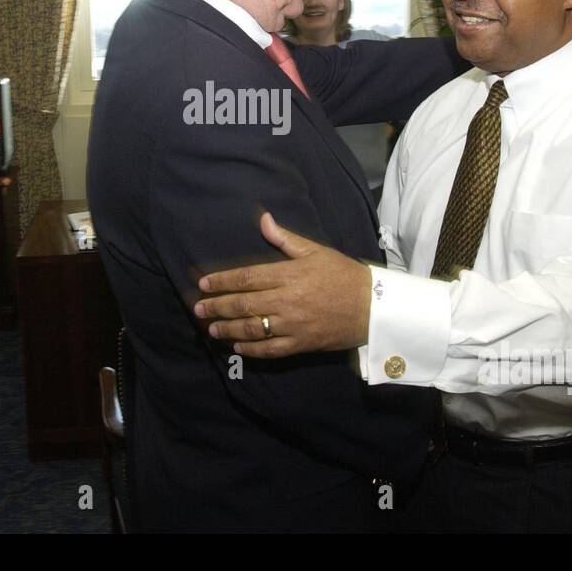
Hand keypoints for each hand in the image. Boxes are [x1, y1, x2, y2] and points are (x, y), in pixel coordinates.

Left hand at [194, 212, 371, 357]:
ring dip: (228, 329)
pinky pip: (270, 350)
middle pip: (244, 304)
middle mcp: (287, 300)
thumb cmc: (343, 275)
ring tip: (211, 329)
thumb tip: (263, 220)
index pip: (247, 277)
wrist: (373, 307)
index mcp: (289, 275)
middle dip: (217, 306)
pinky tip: (237, 347)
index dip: (222, 281)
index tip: (204, 284)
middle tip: (198, 309)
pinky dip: (251, 350)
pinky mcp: (301, 344)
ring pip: (252, 329)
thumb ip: (285, 239)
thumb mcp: (316, 251)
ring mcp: (293, 325)